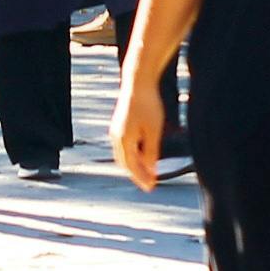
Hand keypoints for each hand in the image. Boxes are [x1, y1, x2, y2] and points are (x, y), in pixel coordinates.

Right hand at [110, 63, 165, 190]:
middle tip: (149, 184)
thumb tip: (152, 170)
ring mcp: (115, 131)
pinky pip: (123, 146)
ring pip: (123, 155)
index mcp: (124, 140)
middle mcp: (116, 137)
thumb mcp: (154, 131)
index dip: (141, 178)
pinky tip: (142, 155)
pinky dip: (132, 155)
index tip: (151, 187)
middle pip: (125, 163)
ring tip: (147, 172)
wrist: (138, 83)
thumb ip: (151, 152)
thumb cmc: (148, 105)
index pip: (131, 166)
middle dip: (137, 174)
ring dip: (134, 165)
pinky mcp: (118, 125)